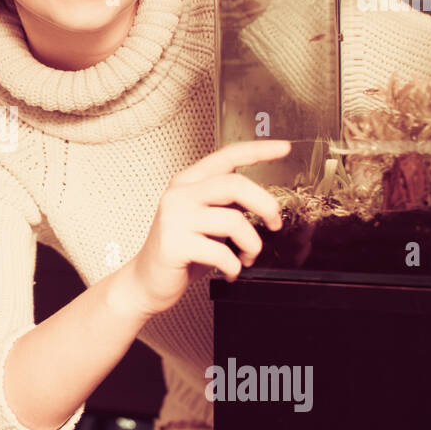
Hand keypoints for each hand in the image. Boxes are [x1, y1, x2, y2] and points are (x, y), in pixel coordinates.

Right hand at [124, 139, 290, 317]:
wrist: (146, 281)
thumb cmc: (180, 251)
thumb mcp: (203, 219)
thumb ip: (225, 204)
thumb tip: (263, 202)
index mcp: (188, 182)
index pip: (227, 156)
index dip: (259, 150)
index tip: (284, 148)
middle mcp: (179, 194)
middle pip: (235, 184)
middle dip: (266, 206)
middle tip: (274, 224)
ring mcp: (175, 218)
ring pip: (234, 221)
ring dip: (252, 245)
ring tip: (247, 257)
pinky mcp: (174, 244)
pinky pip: (222, 253)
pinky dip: (235, 267)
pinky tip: (230, 271)